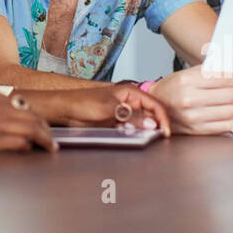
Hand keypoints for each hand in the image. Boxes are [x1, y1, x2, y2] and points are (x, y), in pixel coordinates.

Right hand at [0, 92, 56, 152]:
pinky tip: (29, 152)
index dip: (38, 119)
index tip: (43, 128)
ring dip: (44, 140)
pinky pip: (18, 143)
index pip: (26, 107)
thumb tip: (3, 118)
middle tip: (52, 142)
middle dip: (47, 131)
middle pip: (34, 118)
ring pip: (31, 130)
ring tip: (50, 149)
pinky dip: (28, 148)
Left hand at [42, 83, 170, 135]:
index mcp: (130, 92)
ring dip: (145, 131)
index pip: (154, 104)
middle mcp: (130, 101)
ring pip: (142, 123)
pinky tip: (133, 138)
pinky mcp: (117, 122)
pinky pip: (132, 129)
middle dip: (156, 125)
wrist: (66, 111)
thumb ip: (131, 116)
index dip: (162, 118)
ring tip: (147, 139)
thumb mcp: (109, 109)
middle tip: (159, 138)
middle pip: (150, 114)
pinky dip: (135, 134)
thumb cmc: (83, 103)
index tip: (165, 131)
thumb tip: (150, 123)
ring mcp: (124, 112)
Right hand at [151, 65, 232, 134]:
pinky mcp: (196, 130)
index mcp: (187, 80)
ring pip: (230, 111)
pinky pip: (225, 125)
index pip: (222, 78)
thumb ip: (210, 72)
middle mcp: (189, 99)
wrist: (156, 106)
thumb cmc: (173, 89)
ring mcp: (192, 116)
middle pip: (229, 95)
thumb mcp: (187, 73)